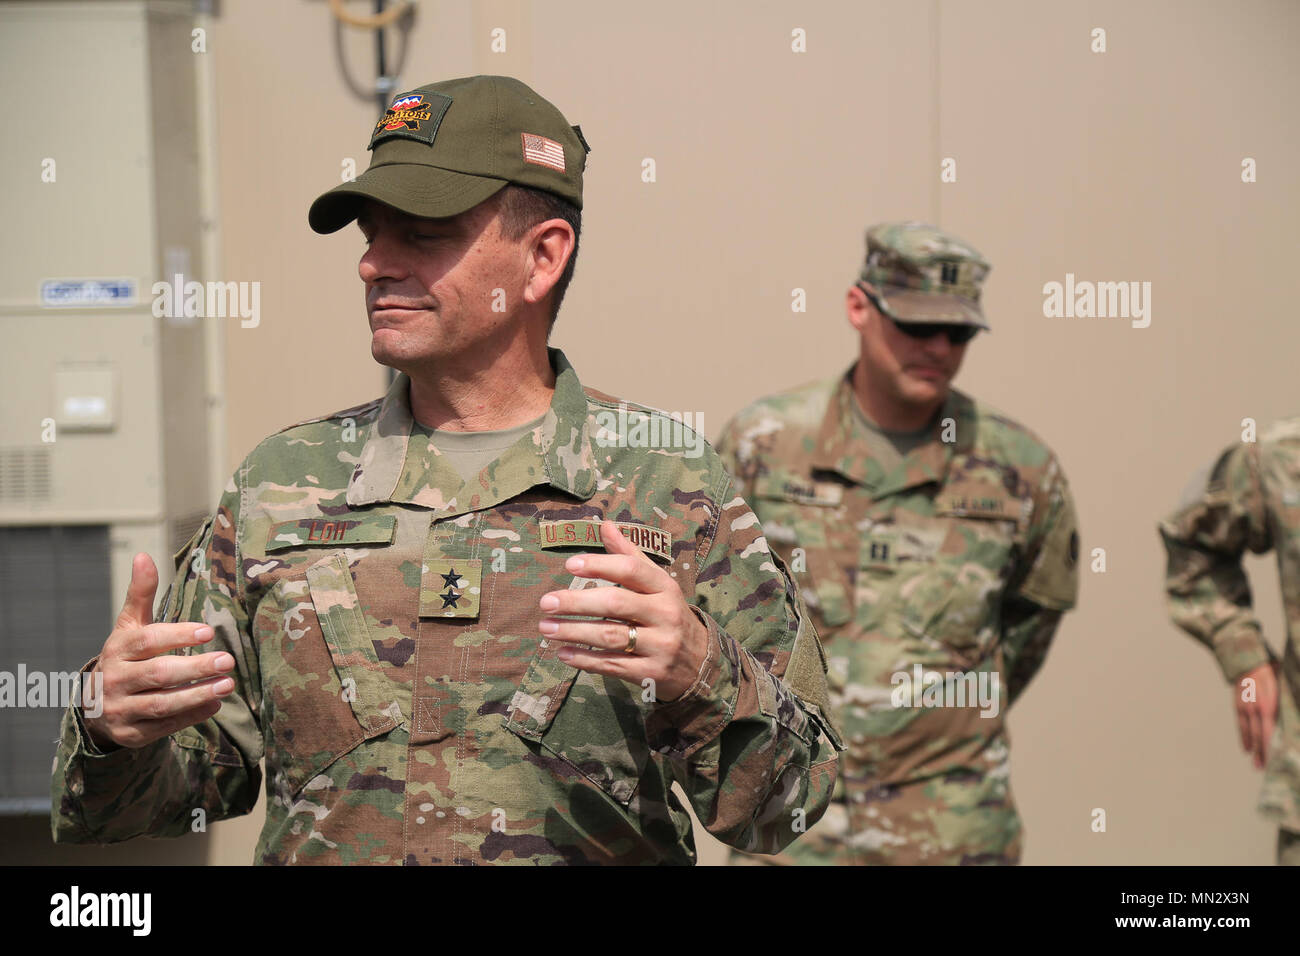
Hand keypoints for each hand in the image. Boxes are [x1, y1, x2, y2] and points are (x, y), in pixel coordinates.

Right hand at [83, 553, 235, 749]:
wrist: (96, 706)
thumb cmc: (126, 657)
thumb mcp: (129, 626)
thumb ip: (140, 594)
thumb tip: (144, 556)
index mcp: (117, 650)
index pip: (147, 640)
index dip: (177, 635)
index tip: (208, 631)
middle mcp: (115, 680)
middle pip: (158, 674)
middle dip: (195, 668)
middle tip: (228, 661)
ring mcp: (121, 709)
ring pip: (162, 704)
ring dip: (197, 695)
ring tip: (228, 685)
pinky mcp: (130, 734)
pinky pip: (163, 727)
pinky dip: (190, 716)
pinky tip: (214, 705)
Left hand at [538, 520, 708, 701]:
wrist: (700, 661)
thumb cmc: (668, 613)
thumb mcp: (658, 583)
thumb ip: (630, 556)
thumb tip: (605, 525)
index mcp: (665, 587)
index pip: (631, 570)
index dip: (599, 565)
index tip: (569, 565)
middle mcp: (665, 614)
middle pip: (616, 603)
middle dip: (577, 602)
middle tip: (546, 602)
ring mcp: (659, 646)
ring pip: (610, 636)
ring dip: (574, 631)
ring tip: (546, 628)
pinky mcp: (650, 673)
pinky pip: (612, 665)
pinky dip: (585, 659)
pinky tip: (563, 653)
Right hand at [1234, 662, 1279, 769]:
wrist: (1246, 657)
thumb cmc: (1271, 670)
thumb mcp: (1284, 684)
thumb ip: (1288, 702)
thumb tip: (1295, 718)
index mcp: (1270, 704)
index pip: (1272, 731)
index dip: (1274, 746)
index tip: (1279, 759)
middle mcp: (1257, 708)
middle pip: (1261, 735)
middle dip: (1265, 753)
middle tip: (1267, 769)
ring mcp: (1246, 707)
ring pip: (1250, 733)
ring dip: (1254, 750)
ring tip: (1258, 765)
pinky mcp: (1238, 705)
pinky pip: (1241, 725)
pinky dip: (1244, 738)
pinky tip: (1247, 749)